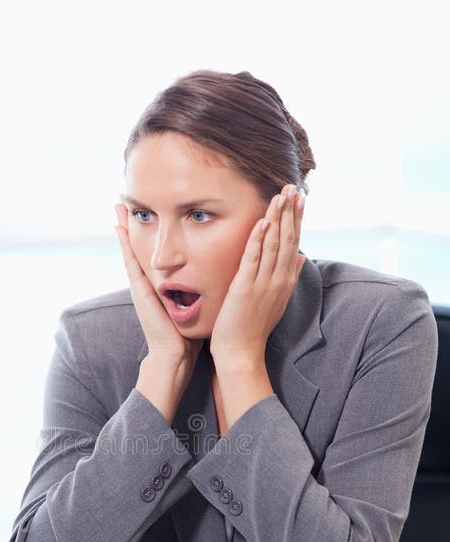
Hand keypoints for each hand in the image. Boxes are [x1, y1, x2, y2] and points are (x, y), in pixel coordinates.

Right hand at [114, 203, 202, 422]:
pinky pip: (131, 262)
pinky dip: (124, 245)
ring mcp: (140, 287)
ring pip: (131, 250)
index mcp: (159, 287)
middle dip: (132, 225)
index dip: (149, 235)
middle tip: (123, 200)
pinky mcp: (139, 292)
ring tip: (118, 206)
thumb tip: (210, 283)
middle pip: (137, 248)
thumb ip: (194, 295)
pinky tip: (120, 228)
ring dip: (123, 228)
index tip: (147, 212)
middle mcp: (147, 284)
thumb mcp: (190, 308)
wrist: (173, 357)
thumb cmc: (185, 337)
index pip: (153, 255)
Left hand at [210, 184, 305, 369]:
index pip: (295, 244)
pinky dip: (259, 239)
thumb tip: (300, 256)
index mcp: (285, 282)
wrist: (242, 353)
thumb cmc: (253, 329)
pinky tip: (263, 221)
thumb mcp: (276, 301)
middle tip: (294, 187)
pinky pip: (254, 259)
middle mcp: (279, 280)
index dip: (297, 220)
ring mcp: (264, 284)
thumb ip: (287, 276)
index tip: (300, 199)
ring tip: (281, 195)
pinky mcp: (246, 288)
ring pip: (274, 245)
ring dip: (278, 218)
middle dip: (291, 212)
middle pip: (288, 240)